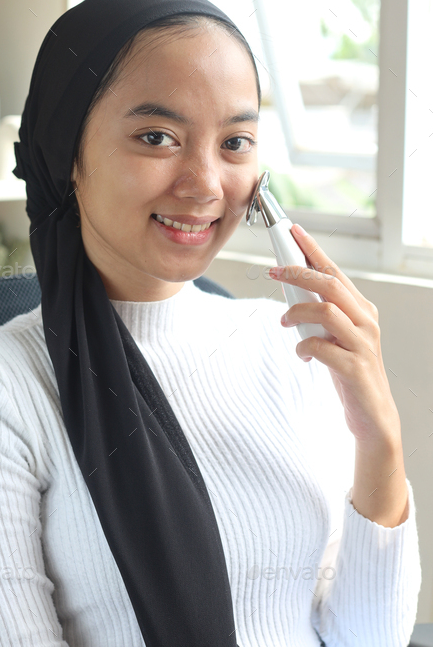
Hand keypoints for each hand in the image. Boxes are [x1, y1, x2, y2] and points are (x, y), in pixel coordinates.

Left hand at [269, 224, 400, 445]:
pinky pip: (322, 346)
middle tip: (273, 272)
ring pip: (327, 310)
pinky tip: (301, 354)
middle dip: (298, 273)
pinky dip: (304, 346)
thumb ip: (321, 313)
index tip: (293, 232)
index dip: (313, 249)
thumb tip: (291, 287)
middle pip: (331, 284)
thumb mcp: (336, 336)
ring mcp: (363, 344)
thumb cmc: (349, 370)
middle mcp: (366, 322)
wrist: (372, 415)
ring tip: (285, 322)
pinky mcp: (355, 367)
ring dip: (297, 312)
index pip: (335, 271)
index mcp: (361, 310)